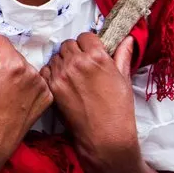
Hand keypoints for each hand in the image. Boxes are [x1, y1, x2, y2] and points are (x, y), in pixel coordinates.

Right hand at [0, 24, 52, 171]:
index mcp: (13, 64)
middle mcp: (32, 72)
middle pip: (13, 54)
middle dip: (2, 62)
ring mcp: (42, 86)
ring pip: (25, 67)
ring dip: (14, 74)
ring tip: (3, 93)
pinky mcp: (47, 98)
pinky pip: (35, 81)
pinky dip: (26, 86)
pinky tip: (15, 99)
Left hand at [41, 33, 137, 164]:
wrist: (104, 136)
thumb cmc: (119, 110)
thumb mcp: (124, 79)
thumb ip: (123, 55)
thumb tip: (128, 39)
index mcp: (97, 57)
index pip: (85, 36)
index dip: (89, 43)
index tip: (91, 51)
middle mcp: (77, 63)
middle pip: (68, 45)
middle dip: (75, 51)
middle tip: (82, 63)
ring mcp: (61, 75)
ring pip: (56, 56)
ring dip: (63, 61)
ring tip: (73, 74)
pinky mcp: (52, 87)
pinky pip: (45, 70)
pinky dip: (51, 73)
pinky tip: (63, 81)